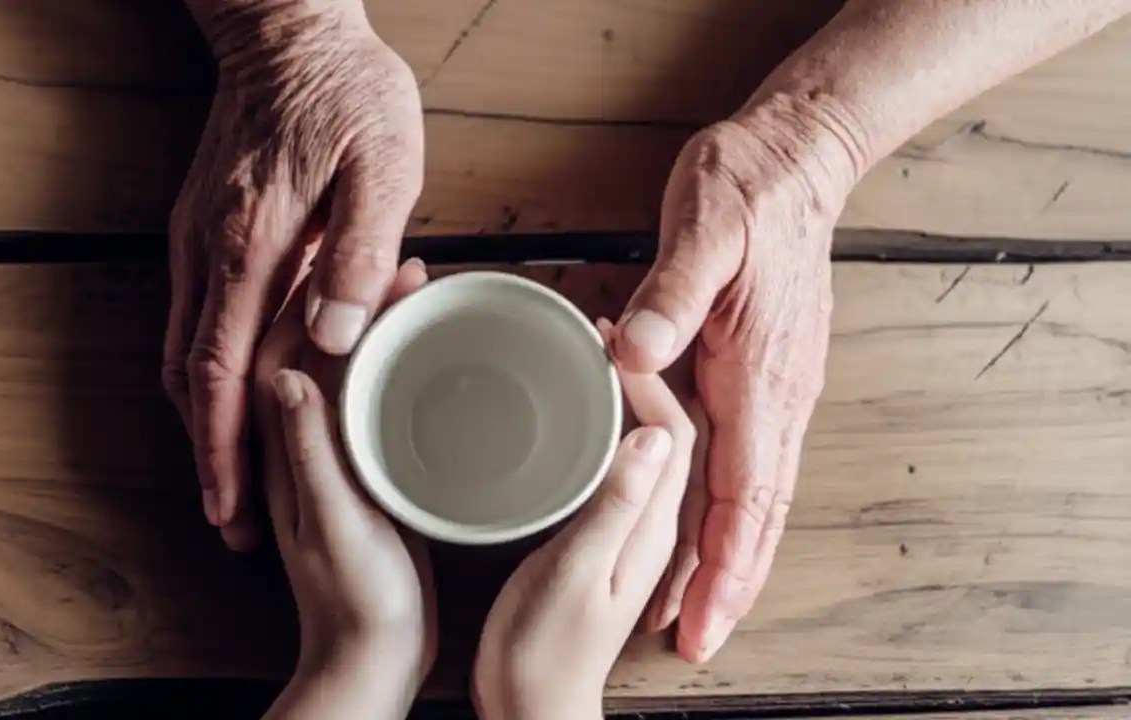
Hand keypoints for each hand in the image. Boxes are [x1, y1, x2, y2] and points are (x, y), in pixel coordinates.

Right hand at [164, 0, 423, 547]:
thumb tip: (334, 336)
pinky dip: (204, 376)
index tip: (231, 508)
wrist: (289, 33)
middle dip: (209, 458)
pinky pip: (192, 320)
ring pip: (182, 355)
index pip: (222, 373)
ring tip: (230, 479)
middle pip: (190, 381)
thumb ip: (356, 252)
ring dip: (202, 423)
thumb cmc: (346, 95)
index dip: (224, 450)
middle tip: (232, 521)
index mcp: (250, 247)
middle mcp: (207, 254)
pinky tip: (232, 400)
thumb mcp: (380, 167)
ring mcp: (196, 242)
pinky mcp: (205, 229)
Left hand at [254, 261, 435, 718]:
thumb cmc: (355, 601)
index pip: (286, 355)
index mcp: (284, 453)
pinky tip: (430, 358)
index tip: (367, 266)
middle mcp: (304, 447)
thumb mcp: (335, 521)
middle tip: (412, 270)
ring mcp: (338, 458)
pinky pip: (376, 402)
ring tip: (422, 296)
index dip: (320, 302)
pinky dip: (398, 368)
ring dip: (379, 329)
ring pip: (350, 372)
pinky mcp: (371, 472)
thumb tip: (289, 372)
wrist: (375, 656)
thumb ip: (311, 452)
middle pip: (322, 353)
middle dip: (356, 301)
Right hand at [473, 326, 694, 719]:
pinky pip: (622, 471)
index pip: (675, 433)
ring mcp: (631, 533)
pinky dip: (608, 434)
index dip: (648, 378)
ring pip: (646, 449)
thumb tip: (655, 433)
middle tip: (598, 337)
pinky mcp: (605, 541)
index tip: (609, 338)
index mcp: (655, 528)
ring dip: (626, 403)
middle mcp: (654, 526)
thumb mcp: (577, 570)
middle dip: (642, 379)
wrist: (531, 707)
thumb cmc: (545, 649)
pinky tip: (578, 423)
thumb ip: (617, 504)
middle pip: (667, 435)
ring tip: (590, 363)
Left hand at [612, 99, 856, 661]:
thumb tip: (630, 354)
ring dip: (729, 554)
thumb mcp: (705, 229)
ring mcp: (776, 386)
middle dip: (729, 583)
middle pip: (758, 513)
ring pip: (757, 493)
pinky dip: (730, 506)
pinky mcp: (764, 371)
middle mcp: (777, 394)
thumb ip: (670, 294)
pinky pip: (750, 458)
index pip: (746, 492)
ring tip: (696, 606)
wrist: (799, 155)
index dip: (724, 564)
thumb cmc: (749, 188)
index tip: (702, 620)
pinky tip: (708, 525)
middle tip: (695, 641)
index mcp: (760, 373)